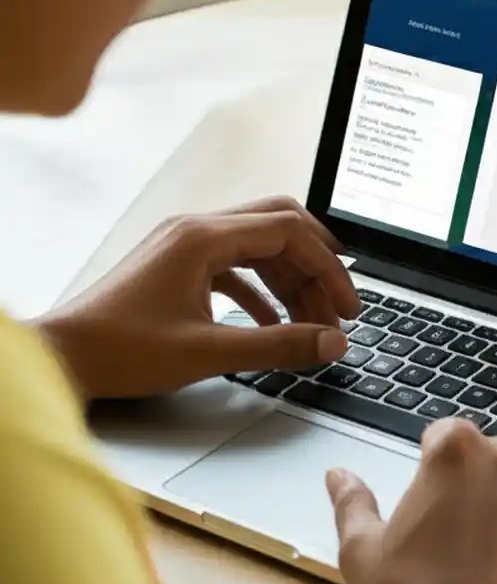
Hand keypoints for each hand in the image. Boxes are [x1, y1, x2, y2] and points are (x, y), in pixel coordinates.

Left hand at [36, 196, 359, 400]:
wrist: (62, 358)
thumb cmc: (119, 351)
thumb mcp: (209, 353)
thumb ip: (279, 346)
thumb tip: (331, 342)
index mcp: (202, 237)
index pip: (289, 232)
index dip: (328, 269)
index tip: (347, 306)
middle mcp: (194, 230)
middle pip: (279, 226)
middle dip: (316, 264)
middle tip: (339, 302)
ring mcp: (184, 245)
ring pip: (259, 247)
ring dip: (292, 281)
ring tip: (313, 322)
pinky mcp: (177, 266)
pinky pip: (236, 266)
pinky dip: (263, 291)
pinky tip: (275, 324)